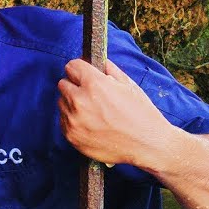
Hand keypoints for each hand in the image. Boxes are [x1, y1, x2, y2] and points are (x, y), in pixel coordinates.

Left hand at [57, 59, 173, 167]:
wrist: (146, 145)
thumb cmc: (141, 114)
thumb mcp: (129, 85)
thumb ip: (109, 70)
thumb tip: (98, 63)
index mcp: (94, 84)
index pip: (71, 66)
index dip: (80, 70)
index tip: (85, 75)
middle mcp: (79, 101)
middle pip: (63, 84)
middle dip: (75, 86)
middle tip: (91, 95)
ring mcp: (73, 120)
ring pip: (62, 103)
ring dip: (72, 104)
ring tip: (93, 112)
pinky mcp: (71, 136)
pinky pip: (63, 121)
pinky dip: (73, 120)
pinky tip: (91, 124)